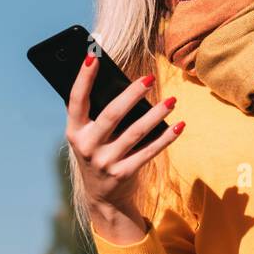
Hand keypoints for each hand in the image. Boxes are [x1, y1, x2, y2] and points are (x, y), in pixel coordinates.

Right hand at [65, 53, 185, 243]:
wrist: (102, 198)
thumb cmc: (98, 153)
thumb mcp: (88, 136)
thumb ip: (96, 113)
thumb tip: (119, 81)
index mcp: (74, 132)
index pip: (76, 100)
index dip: (83, 77)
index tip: (93, 55)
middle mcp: (87, 147)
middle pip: (111, 115)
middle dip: (131, 94)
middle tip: (150, 78)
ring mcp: (105, 162)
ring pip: (135, 133)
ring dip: (155, 114)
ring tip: (172, 101)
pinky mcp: (124, 174)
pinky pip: (149, 152)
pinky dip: (166, 138)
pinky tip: (179, 125)